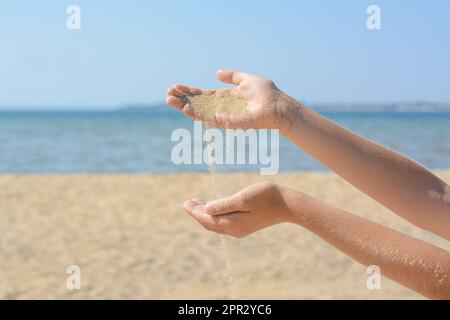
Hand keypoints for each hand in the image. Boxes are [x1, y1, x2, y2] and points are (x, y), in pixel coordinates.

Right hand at [166, 70, 302, 129]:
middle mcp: (223, 108)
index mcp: (225, 98)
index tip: (175, 87)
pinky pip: (214, 119)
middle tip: (167, 95)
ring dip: (186, 107)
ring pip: (202, 113)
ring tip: (171, 101)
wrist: (279, 106)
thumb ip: (232, 76)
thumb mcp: (246, 79)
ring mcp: (226, 116)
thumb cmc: (266, 94)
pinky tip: (188, 109)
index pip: (203, 95)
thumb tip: (216, 73)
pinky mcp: (232, 122)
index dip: (189, 91)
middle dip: (183, 99)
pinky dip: (201, 115)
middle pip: (198, 104)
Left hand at [182, 182, 293, 237]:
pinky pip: (224, 222)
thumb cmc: (266, 197)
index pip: (206, 220)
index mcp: (232, 224)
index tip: (185, 203)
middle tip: (188, 201)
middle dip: (197, 213)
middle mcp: (234, 230)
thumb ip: (223, 205)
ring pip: (216, 224)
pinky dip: (215, 215)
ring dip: (205, 214)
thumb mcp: (242, 198)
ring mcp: (240, 229)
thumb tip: (206, 210)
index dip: (194, 212)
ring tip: (197, 202)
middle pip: (209, 224)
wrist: (288, 205)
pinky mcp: (246, 225)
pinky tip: (213, 207)